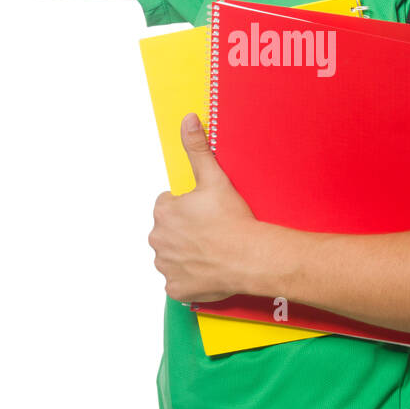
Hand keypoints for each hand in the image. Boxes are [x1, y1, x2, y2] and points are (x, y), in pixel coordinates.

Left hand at [148, 114, 258, 303]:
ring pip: (172, 256)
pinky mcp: (176, 288)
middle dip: (185, 231)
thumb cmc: (233, 220)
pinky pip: (178, 282)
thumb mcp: (214, 178)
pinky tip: (209, 269)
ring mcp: (166, 266)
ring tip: (212, 250)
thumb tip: (188, 120)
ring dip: (187, 254)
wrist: (251, 257)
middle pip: (168, 231)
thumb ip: (197, 148)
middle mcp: (158, 239)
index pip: (168, 205)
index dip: (189, 207)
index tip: (206, 212)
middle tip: (212, 231)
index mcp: (163, 212)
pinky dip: (191, 278)